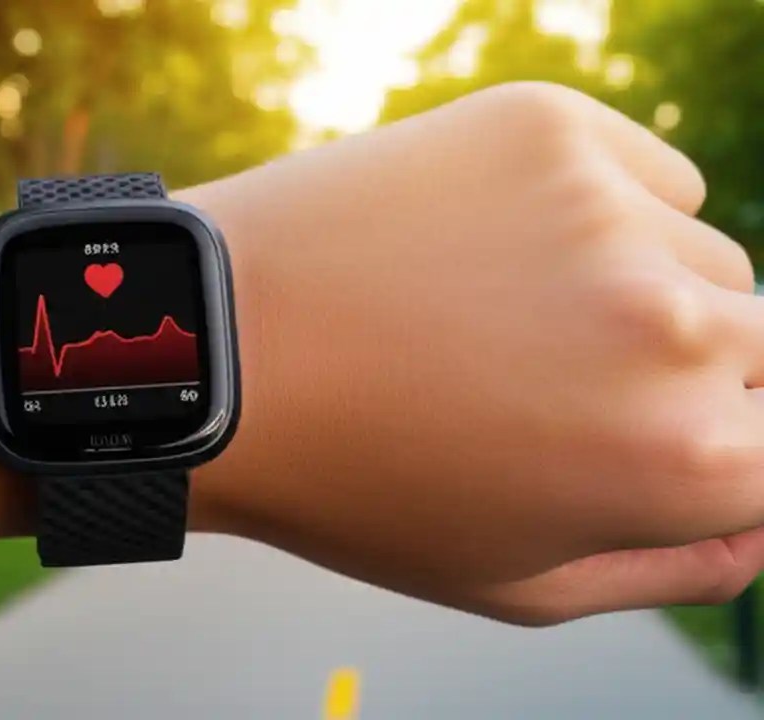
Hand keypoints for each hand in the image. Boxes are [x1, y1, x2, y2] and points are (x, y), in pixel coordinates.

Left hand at [193, 82, 763, 624]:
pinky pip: (647, 177)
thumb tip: (760, 521)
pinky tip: (494, 245)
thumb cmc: (354, 482)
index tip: (610, 439)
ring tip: (500, 316)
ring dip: (639, 292)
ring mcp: (615, 215)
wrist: (217, 351)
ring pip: (704, 262)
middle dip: (675, 380)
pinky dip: (599, 211)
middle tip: (538, 382)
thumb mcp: (514, 581)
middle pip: (756, 353)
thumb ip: (676, 563)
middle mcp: (678, 331)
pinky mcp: (555, 127)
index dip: (693, 454)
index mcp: (687, 464)